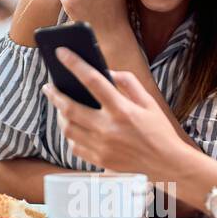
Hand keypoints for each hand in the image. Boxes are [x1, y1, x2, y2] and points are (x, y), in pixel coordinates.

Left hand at [42, 48, 192, 183]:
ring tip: (59, 106)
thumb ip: (128, 83)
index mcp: (122, 110)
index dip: (74, 64)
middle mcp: (108, 128)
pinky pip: (75, 146)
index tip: (61, 52)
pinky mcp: (100, 161)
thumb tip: (107, 72)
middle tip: (48, 86)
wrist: (168, 165)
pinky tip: (72, 127)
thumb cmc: (159, 131)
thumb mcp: (149, 102)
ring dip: (59, 115)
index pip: (92, 80)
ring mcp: (102, 147)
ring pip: (67, 128)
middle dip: (54, 94)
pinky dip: (70, 135)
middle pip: (69, 108)